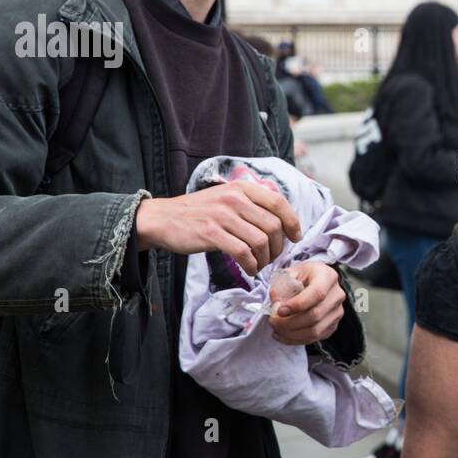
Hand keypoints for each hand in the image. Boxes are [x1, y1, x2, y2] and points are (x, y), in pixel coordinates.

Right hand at [136, 182, 300, 275]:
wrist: (162, 218)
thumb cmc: (197, 212)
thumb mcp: (226, 197)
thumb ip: (250, 204)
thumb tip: (279, 222)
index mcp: (241, 188)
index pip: (278, 202)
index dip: (292, 221)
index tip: (295, 237)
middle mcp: (234, 198)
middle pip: (273, 225)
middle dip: (278, 246)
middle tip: (272, 257)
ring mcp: (223, 215)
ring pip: (260, 240)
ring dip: (265, 258)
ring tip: (259, 265)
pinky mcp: (211, 233)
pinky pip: (243, 252)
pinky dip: (252, 265)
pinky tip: (250, 269)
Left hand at [268, 261, 344, 345]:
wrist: (315, 280)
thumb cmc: (302, 276)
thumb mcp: (290, 273)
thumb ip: (281, 287)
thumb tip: (276, 306)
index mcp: (327, 276)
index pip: (317, 293)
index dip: (297, 305)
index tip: (279, 310)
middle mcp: (337, 294)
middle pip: (315, 315)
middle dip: (289, 323)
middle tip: (272, 321)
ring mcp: (337, 311)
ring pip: (315, 330)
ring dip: (291, 334)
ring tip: (276, 329)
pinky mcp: (333, 325)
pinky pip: (315, 338)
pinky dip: (296, 340)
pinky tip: (283, 335)